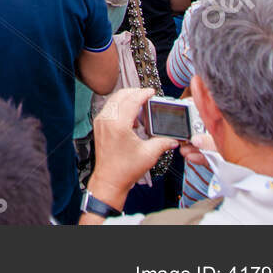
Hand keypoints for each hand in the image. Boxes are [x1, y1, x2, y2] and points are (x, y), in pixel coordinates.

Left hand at [85, 88, 178, 211]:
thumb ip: (163, 142)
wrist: (109, 180)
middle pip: (121, 95)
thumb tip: (173, 138)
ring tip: (140, 106)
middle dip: (135, 93)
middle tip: (147, 96)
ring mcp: (100, 122)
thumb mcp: (149, 154)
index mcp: (118, 124)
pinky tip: (130, 116)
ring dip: (127, 98)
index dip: (143, 94)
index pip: (132, 100)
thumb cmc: (125, 170)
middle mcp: (107, 120)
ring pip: (114, 100)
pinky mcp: (99, 125)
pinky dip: (120, 106)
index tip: (151, 92)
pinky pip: (109, 108)